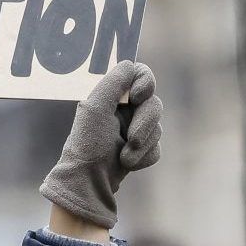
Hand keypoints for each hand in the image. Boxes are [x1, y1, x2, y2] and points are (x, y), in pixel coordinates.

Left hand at [38, 61, 162, 230]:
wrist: (89, 182)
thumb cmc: (87, 144)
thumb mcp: (95, 108)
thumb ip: (112, 83)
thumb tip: (129, 63)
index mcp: (112, 96)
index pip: (141, 75)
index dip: (145, 82)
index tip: (136, 96)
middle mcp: (124, 110)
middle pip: (154, 104)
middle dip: (144, 123)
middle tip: (130, 138)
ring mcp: (135, 130)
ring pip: (158, 128)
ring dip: (142, 144)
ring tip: (124, 157)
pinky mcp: (142, 150)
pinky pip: (156, 148)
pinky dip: (143, 157)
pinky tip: (127, 164)